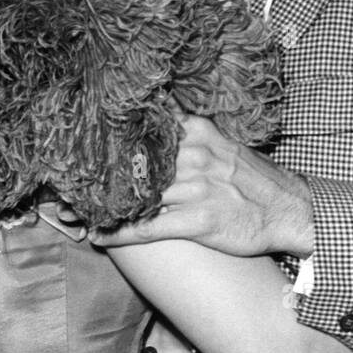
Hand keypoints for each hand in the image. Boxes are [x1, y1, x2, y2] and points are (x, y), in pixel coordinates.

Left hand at [90, 115, 315, 256]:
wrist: (291, 210)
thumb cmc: (254, 178)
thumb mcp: (222, 141)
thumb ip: (188, 130)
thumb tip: (156, 114)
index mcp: (196, 132)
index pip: (145, 125)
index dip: (109, 134)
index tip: (77, 136)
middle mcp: (192, 156)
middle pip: (133, 160)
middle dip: (98, 171)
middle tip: (62, 180)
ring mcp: (195, 188)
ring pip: (136, 194)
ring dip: (103, 204)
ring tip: (72, 210)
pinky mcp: (197, 220)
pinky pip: (150, 227)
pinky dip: (121, 234)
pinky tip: (100, 238)